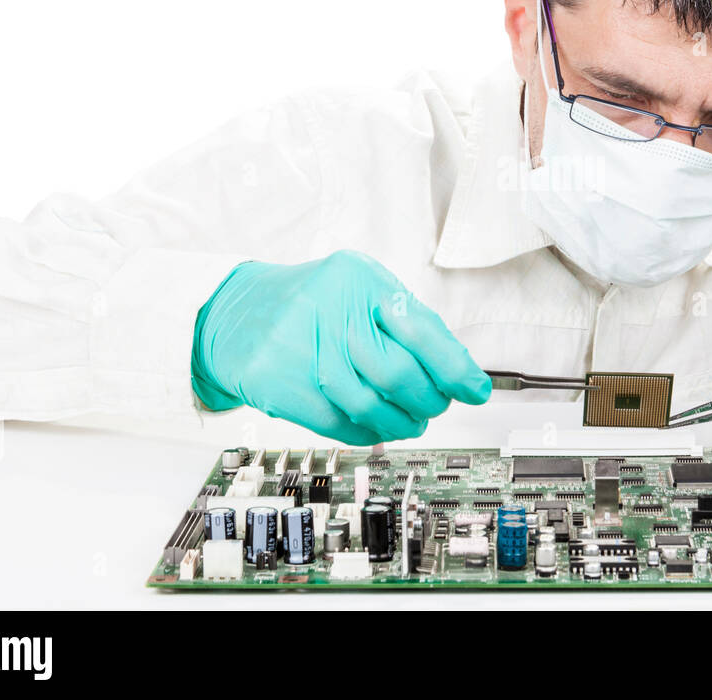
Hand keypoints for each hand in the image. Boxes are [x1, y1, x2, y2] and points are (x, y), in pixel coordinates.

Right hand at [191, 250, 491, 443]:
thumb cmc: (311, 305)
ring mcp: (298, 346)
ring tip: (410, 421)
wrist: (235, 316)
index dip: (454, 367)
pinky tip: (376, 428)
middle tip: (436, 406)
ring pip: (368, 404)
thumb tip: (459, 371)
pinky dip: (366, 433)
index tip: (476, 390)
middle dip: (427, 399)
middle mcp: (327, 307)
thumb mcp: (358, 291)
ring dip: (399, 423)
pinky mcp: (278, 383)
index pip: (420, 329)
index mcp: (357, 278)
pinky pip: (337, 422)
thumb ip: (406, 322)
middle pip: (397, 372)